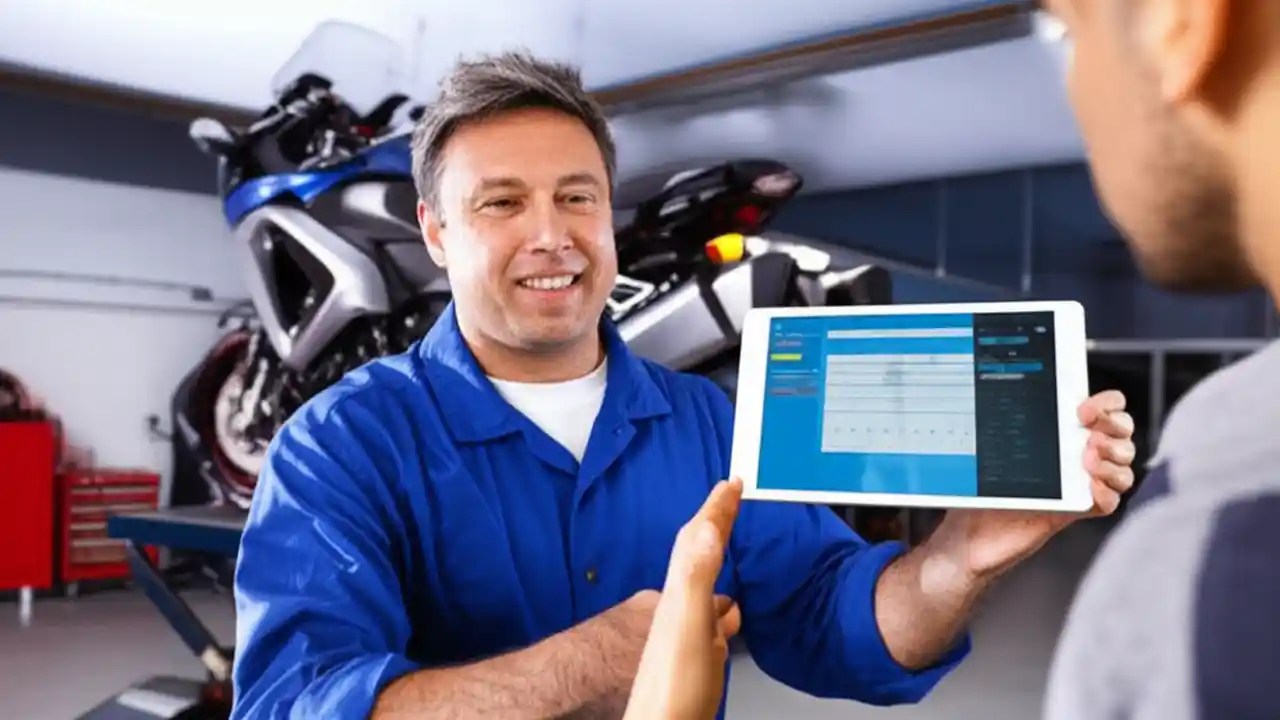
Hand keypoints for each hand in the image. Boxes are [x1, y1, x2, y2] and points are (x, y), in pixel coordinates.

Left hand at [622, 477, 743, 719]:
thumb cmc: (672, 688)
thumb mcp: (687, 623)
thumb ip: (696, 575)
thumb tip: (706, 527)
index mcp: (680, 594)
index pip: (698, 538)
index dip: (715, 508)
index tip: (732, 482)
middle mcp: (678, 608)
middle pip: (697, 554)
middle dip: (715, 523)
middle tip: (729, 498)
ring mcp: (685, 631)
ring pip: (702, 582)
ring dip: (716, 556)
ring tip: (726, 539)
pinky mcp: (694, 656)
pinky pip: (710, 616)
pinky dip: (722, 601)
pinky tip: (726, 613)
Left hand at [931, 390, 1136, 580]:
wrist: (970, 535)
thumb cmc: (979, 488)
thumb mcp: (993, 452)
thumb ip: (1011, 428)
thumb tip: (1014, 399)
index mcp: (1062, 431)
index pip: (1107, 408)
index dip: (1106, 404)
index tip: (1082, 411)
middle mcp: (1077, 455)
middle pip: (1123, 435)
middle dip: (1116, 429)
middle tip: (1090, 438)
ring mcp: (1079, 484)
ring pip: (1123, 469)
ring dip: (1114, 463)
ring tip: (1088, 462)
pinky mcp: (1076, 512)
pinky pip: (1108, 502)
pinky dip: (1105, 493)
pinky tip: (1089, 488)